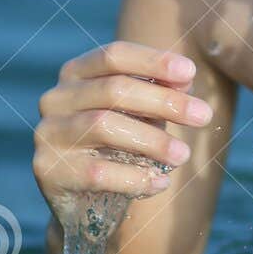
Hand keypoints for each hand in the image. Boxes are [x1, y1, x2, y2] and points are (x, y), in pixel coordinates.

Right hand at [33, 41, 210, 226]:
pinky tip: (161, 182)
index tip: (190, 73)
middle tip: (204, 115)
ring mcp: (48, 134)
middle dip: (164, 101)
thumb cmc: (117, 143)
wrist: (81, 198)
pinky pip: (98, 172)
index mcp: (76, 73)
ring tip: (183, 155)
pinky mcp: (48, 171)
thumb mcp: (139, 113)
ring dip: (152, 140)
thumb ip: (158, 92)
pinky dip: (135, 178)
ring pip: (104, 126)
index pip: (114, 55)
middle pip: (114, 89)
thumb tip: (186, 79)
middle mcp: (56, 98)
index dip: (153, 60)